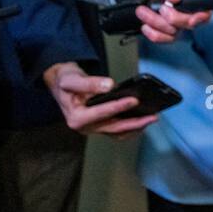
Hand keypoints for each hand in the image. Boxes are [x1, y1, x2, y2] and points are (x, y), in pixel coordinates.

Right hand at [44, 61, 158, 136]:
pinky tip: (142, 120)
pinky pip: (117, 130)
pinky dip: (130, 127)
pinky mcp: (99, 126)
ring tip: (151, 119)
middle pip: (113, 128)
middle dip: (134, 123)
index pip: (101, 113)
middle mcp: (85, 127)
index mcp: (76, 118)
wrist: (60, 84)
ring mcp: (93, 128)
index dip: (119, 107)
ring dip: (135, 127)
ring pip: (117, 132)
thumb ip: (89, 83)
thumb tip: (109, 86)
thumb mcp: (72, 79)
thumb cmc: (65, 81)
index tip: (134, 100)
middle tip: (152, 117)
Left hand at [131, 0, 212, 42]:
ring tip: (143, 9)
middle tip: (160, 7)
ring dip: (155, 22)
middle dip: (172, 18)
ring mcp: (179, 23)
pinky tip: (145, 23)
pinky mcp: (167, 32)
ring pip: (173, 32)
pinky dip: (150, 31)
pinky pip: (162, 39)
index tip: (190, 19)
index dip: (201, 18)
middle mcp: (190, 11)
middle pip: (189, 24)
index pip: (207, 11)